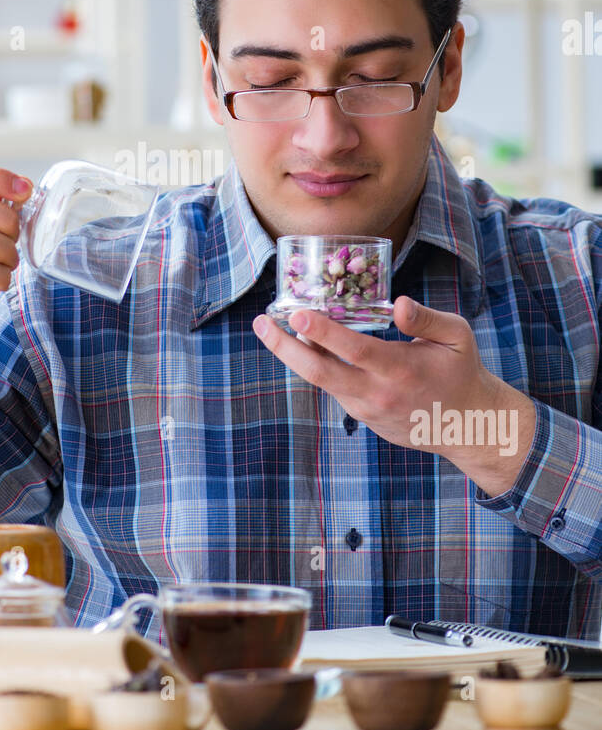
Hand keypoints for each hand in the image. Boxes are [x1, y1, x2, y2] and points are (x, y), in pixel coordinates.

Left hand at [252, 296, 536, 490]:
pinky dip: (317, 365)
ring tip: (273, 327)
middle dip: (284, 347)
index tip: (297, 314)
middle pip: (319, 372)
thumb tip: (397, 304)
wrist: (467, 425)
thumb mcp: (457, 336)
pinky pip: (333, 387)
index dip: (323, 333)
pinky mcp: (362, 416)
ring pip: (321, 380)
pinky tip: (306, 344)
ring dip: (295, 355)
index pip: (353, 350)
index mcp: (400, 369)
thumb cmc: (461, 371)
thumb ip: (426, 318)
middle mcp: (377, 392)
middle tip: (261, 323)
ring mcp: (366, 408)